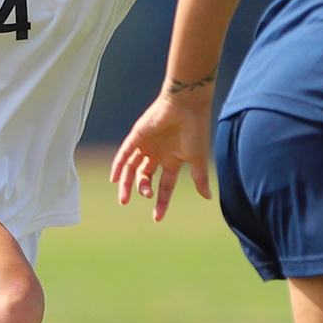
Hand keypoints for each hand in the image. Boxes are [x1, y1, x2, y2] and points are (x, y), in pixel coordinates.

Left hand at [109, 95, 212, 220]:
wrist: (187, 105)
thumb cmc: (195, 130)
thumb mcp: (197, 159)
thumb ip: (200, 179)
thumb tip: (208, 197)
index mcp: (173, 160)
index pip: (165, 185)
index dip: (162, 201)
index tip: (157, 217)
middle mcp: (158, 154)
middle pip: (145, 177)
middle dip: (143, 189)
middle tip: (145, 196)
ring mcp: (146, 145)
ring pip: (132, 168)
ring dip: (127, 183)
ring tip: (124, 199)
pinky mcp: (137, 136)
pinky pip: (124, 153)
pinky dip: (118, 166)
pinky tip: (114, 179)